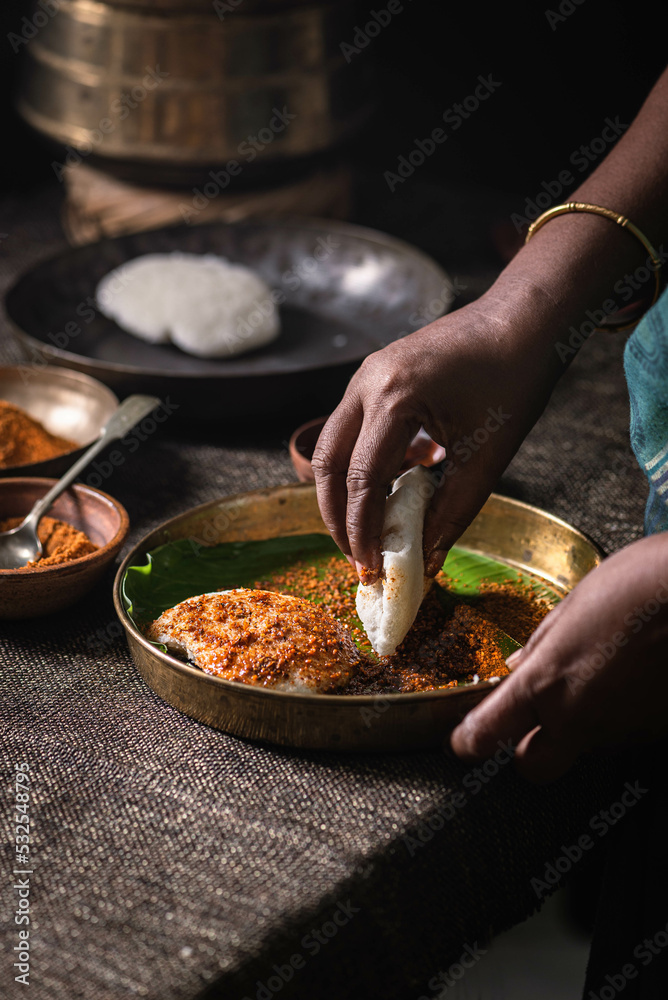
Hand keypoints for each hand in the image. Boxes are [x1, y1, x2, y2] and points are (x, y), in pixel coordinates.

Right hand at [312, 296, 561, 581]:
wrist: (524, 318)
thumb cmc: (514, 379)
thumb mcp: (487, 456)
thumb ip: (452, 512)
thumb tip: (425, 561)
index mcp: (394, 397)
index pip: (361, 479)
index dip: (362, 529)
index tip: (371, 566)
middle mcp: (367, 382)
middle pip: (327, 463)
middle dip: (336, 516)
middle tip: (357, 555)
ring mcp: (366, 375)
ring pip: (332, 446)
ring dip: (343, 491)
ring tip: (366, 530)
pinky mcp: (374, 376)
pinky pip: (352, 428)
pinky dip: (358, 465)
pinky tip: (387, 491)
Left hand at [450, 533, 667, 781]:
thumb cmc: (642, 584)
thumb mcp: (573, 604)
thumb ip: (540, 644)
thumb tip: (518, 666)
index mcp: (547, 681)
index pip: (487, 732)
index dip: (467, 741)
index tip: (461, 740)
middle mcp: (580, 716)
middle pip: (535, 766)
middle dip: (525, 750)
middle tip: (529, 722)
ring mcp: (621, 729)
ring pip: (583, 747)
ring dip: (578, 726)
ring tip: (595, 679)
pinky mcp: (654, 729)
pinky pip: (621, 734)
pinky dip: (616, 716)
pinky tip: (627, 679)